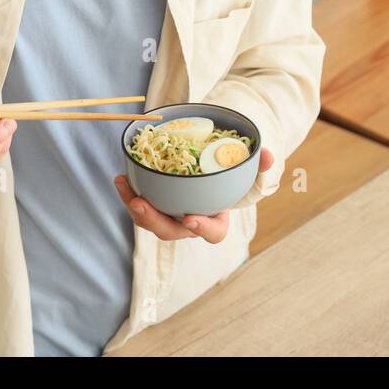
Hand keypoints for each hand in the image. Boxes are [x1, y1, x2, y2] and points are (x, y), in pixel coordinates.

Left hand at [113, 148, 274, 243]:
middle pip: (171, 231)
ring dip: (135, 208)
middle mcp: (190, 224)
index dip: (201, 229)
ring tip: (123, 186)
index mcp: (215, 221)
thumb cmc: (231, 178)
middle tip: (141, 205)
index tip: (191, 218)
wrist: (213, 175)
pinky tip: (120, 178)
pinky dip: (129, 193)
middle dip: (154, 220)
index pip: (212, 233)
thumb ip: (260, 165)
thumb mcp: (248, 172)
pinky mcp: (156, 206)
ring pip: (150, 221)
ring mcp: (171, 216)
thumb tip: (268, 155)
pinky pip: (140, 206)